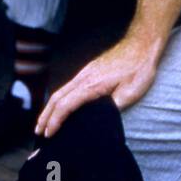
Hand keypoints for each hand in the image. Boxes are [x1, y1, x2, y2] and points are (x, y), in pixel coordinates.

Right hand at [34, 32, 162, 137]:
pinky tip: (61, 105)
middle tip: (37, 133)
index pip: (65, 106)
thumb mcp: (131, 93)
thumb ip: (113, 108)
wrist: (143, 44)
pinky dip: (59, 99)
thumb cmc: (139, 69)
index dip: (55, 122)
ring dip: (50, 108)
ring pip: (60, 91)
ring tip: (44, 123)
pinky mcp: (90, 70)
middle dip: (45, 117)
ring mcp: (85, 72)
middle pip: (56, 98)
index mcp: (91, 86)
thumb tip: (100, 121)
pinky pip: (68, 86)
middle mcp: (83, 78)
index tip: (48, 135)